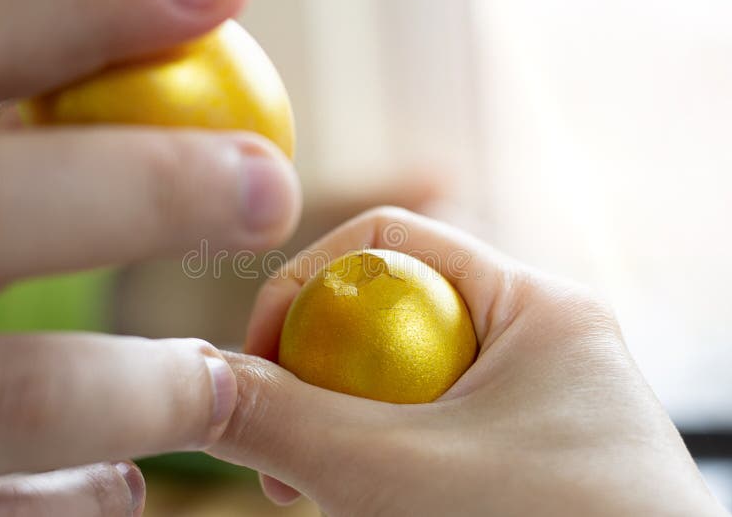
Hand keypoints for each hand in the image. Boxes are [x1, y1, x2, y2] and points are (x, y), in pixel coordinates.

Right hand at [0, 0, 300, 514]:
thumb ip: (28, 123)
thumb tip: (208, 1)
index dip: (80, 11)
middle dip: (147, 190)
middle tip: (272, 186)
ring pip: (21, 393)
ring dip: (151, 385)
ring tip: (212, 381)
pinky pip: (16, 509)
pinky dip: (93, 490)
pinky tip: (115, 480)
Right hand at [208, 208, 725, 516]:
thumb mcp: (397, 474)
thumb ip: (284, 420)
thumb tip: (193, 378)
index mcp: (534, 304)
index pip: (388, 242)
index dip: (304, 284)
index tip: (255, 363)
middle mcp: (539, 343)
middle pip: (391, 315)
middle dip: (318, 376)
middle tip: (280, 451)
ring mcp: (535, 405)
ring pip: (402, 385)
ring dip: (343, 431)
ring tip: (317, 496)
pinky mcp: (525, 460)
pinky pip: (429, 436)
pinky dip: (380, 467)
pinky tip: (363, 509)